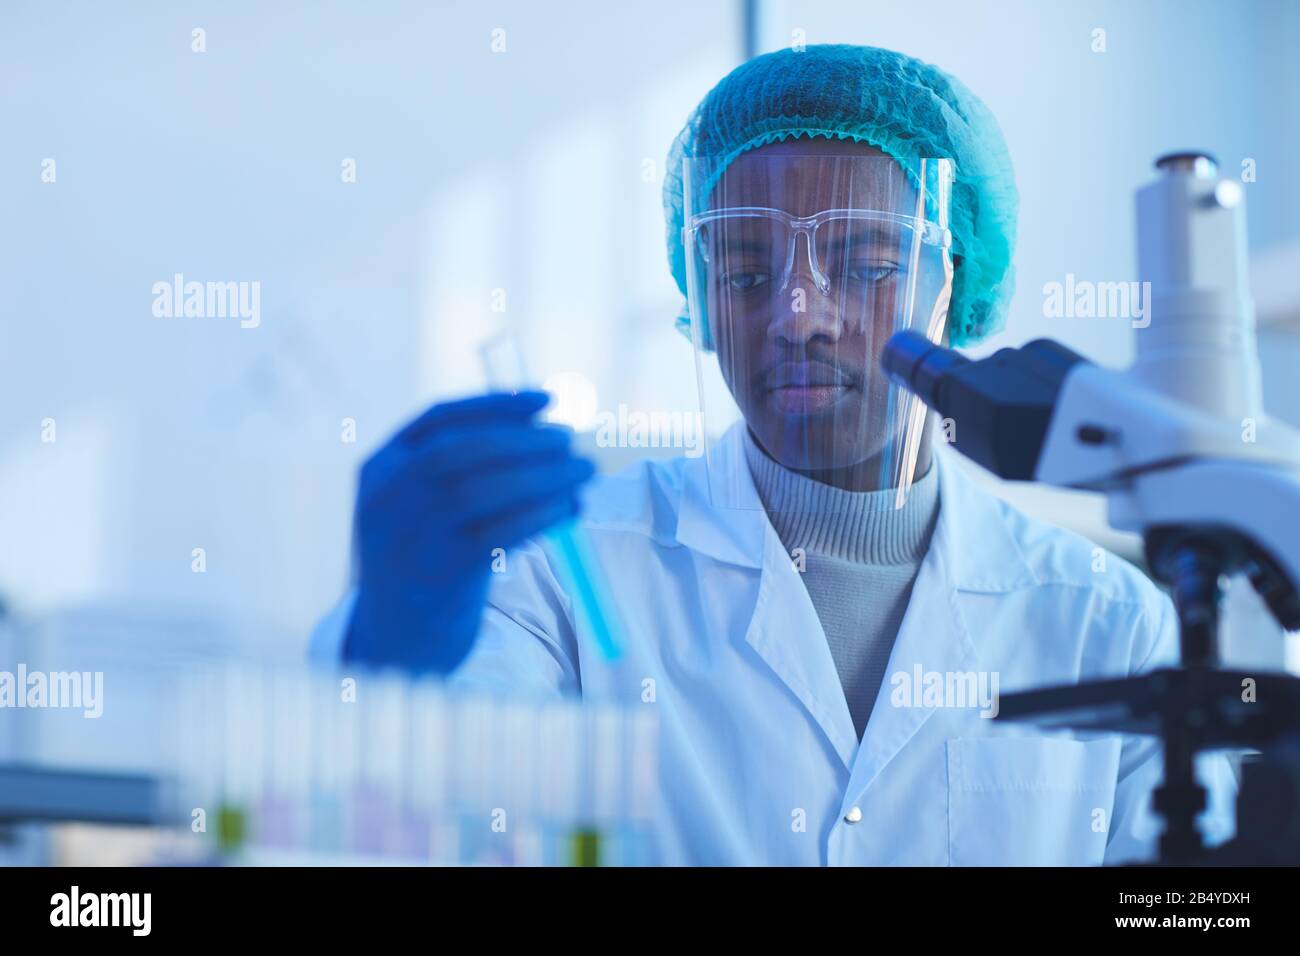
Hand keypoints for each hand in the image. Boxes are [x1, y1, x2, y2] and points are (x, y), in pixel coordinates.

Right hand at [345, 391, 593, 672]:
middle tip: (573, 441)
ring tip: (584, 472)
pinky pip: (504, 532)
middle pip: (464, 449)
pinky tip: (572, 508)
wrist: (395, 637)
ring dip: (545, 475)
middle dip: (526, 439)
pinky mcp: (443, 571)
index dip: (497, 403)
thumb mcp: (418, 505)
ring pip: (487, 488)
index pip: (439, 416)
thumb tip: (544, 427)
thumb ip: (462, 465)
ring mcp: (413, 534)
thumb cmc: (424, 556)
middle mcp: (389, 495)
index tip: (548, 400)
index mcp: (379, 466)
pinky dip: (544, 514)